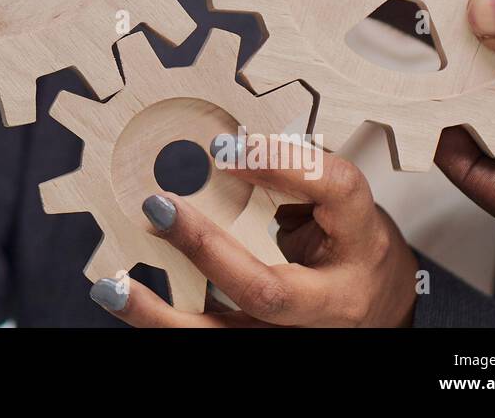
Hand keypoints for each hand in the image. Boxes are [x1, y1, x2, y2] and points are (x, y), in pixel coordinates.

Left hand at [89, 150, 418, 326]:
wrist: (382, 307)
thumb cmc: (350, 243)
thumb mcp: (340, 201)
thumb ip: (293, 174)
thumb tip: (222, 150)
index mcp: (358, 241)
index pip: (334, 193)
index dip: (280, 165)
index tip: (224, 148)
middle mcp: (328, 302)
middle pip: (266, 289)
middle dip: (205, 249)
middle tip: (157, 206)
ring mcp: (293, 335)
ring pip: (223, 336)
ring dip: (160, 314)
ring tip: (111, 285)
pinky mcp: (263, 347)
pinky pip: (208, 340)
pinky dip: (161, 323)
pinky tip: (126, 299)